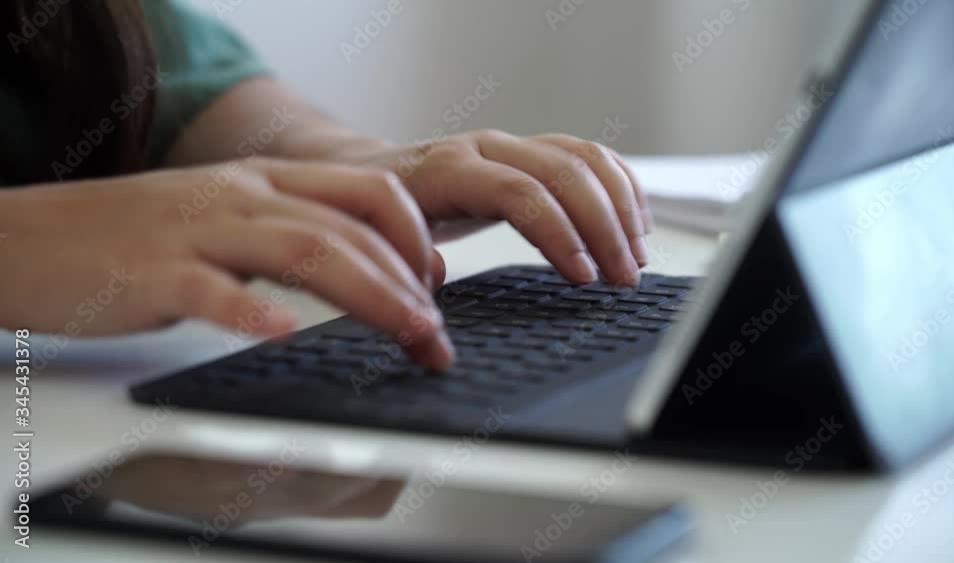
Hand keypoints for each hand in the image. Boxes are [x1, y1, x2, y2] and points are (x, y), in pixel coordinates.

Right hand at [0, 159, 453, 368]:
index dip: (417, 236)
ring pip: (302, 249)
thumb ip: (295, 232)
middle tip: (436, 335)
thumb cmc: (137, 237)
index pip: (369, 191)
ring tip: (407, 333)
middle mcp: (241, 196)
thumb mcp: (228, 217)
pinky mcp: (150, 273)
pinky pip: (207, 287)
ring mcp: (196, 231)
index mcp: (265, 181)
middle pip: (349, 227)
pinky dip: (248, 310)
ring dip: (368, 294)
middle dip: (408, 283)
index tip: (438, 285)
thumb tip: (371, 268)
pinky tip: (280, 332)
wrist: (27, 237)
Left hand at [339, 130, 653, 285]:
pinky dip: (618, 185)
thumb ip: (404, 266)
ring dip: (619, 207)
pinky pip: (587, 155)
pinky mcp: (528, 151)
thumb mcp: (379, 241)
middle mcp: (485, 149)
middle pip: (564, 173)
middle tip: (623, 278)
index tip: (585, 278)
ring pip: (583, 159)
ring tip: (636, 256)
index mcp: (447, 170)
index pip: (520, 193)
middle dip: (603, 228)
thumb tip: (432, 291)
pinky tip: (636, 220)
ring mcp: (510, 146)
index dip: (559, 234)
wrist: (364, 172)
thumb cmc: (374, 214)